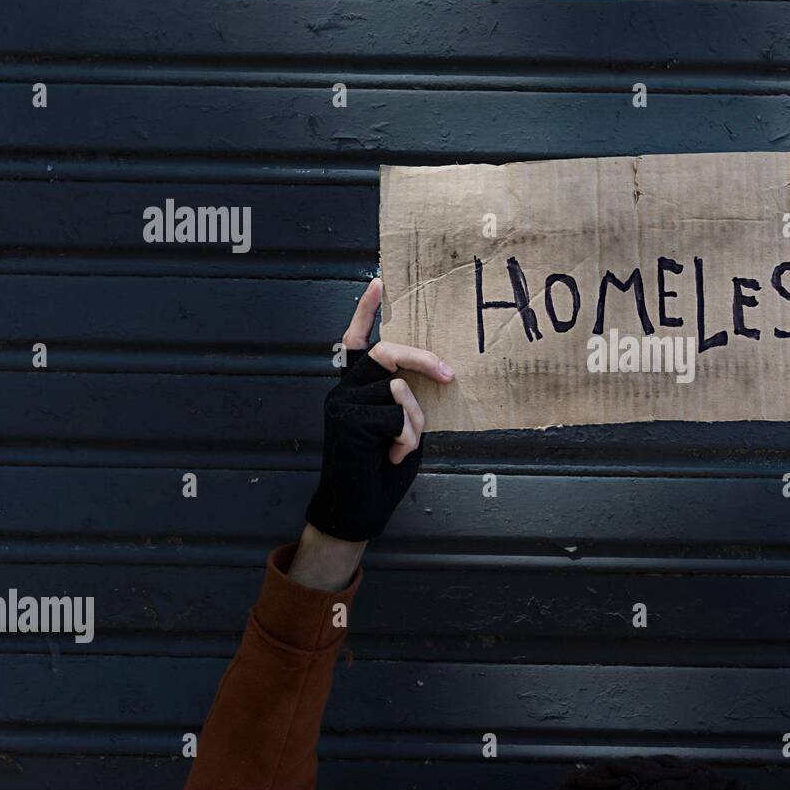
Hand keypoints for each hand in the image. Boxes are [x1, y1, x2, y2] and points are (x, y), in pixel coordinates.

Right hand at [302, 278, 454, 546]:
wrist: (359, 508)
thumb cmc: (383, 467)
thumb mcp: (401, 426)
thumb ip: (404, 399)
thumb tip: (414, 381)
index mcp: (355, 387)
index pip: (357, 340)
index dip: (367, 311)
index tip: (379, 281)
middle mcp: (343, 390)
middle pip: (387, 353)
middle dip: (423, 360)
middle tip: (450, 375)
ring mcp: (340, 403)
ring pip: (399, 389)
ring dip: (415, 422)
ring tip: (401, 446)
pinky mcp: (345, 421)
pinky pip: (396, 415)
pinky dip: (405, 438)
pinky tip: (390, 456)